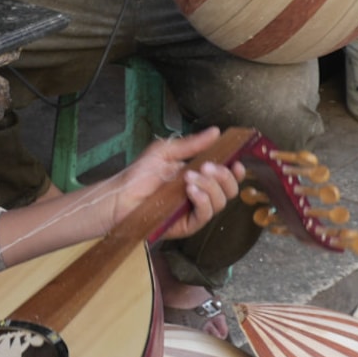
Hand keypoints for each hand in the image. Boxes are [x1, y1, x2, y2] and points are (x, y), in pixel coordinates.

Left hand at [101, 127, 242, 237]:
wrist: (120, 196)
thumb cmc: (139, 175)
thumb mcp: (164, 152)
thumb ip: (191, 144)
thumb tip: (215, 132)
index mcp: (198, 176)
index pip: (225, 176)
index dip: (235, 170)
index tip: (236, 162)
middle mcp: (200, 194)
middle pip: (229, 190)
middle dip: (223, 176)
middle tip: (206, 167)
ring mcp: (195, 210)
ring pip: (220, 202)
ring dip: (210, 187)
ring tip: (190, 177)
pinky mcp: (187, 224)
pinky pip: (205, 215)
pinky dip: (203, 201)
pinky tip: (192, 191)